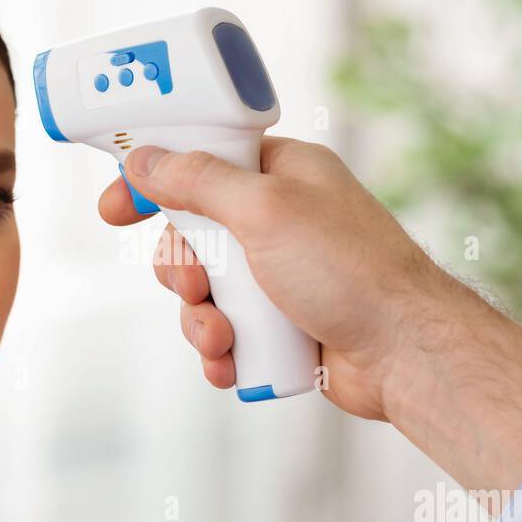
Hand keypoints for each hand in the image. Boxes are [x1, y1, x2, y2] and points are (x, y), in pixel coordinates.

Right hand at [98, 136, 420, 421]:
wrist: (405, 353)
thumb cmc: (351, 271)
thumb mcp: (265, 209)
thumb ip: (198, 181)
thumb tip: (146, 158)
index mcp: (282, 174)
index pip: (201, 162)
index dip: (154, 183)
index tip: (116, 207)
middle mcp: (280, 220)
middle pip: (192, 234)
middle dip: (183, 269)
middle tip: (196, 283)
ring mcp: (280, 275)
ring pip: (204, 291)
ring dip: (200, 318)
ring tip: (223, 336)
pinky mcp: (282, 324)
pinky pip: (227, 332)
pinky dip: (220, 350)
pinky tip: (230, 363)